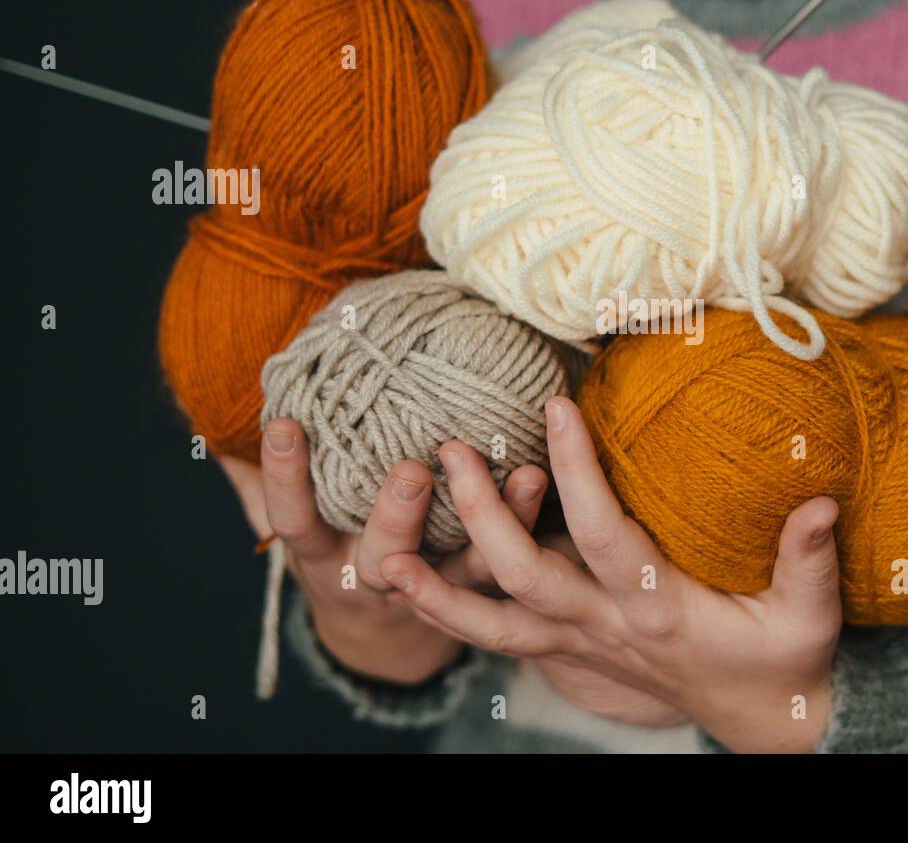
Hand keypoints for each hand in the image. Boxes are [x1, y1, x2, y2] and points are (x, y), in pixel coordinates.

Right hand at [219, 418, 549, 684]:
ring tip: (522, 474)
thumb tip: (223, 413)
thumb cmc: (335, 543)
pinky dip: (531, 526)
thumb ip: (262, 476)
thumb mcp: (297, 518)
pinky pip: (509, 563)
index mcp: (322, 555)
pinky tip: (546, 479)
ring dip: (494, 523)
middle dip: (396, 518)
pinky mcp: (484, 589)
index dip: (285, 476)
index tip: (286, 423)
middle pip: (385, 560)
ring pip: (464, 570)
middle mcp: (376, 577)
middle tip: (412, 471)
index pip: (293, 518)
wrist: (383, 630)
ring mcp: (436, 589)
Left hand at [381, 397, 842, 752]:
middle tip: (448, 452)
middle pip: (526, 575)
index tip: (554, 404)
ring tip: (384, 554)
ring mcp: (581, 647)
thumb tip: (819, 502)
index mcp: (659, 608)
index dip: (577, 469)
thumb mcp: (809, 616)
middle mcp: (606, 628)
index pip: (604, 531)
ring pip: (495, 623)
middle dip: (481, 517)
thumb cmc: (785, 660)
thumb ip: (808, 560)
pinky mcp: (571, 654)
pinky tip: (409, 588)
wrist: (761, 719)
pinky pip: (499, 639)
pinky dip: (451, 617)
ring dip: (439, 590)